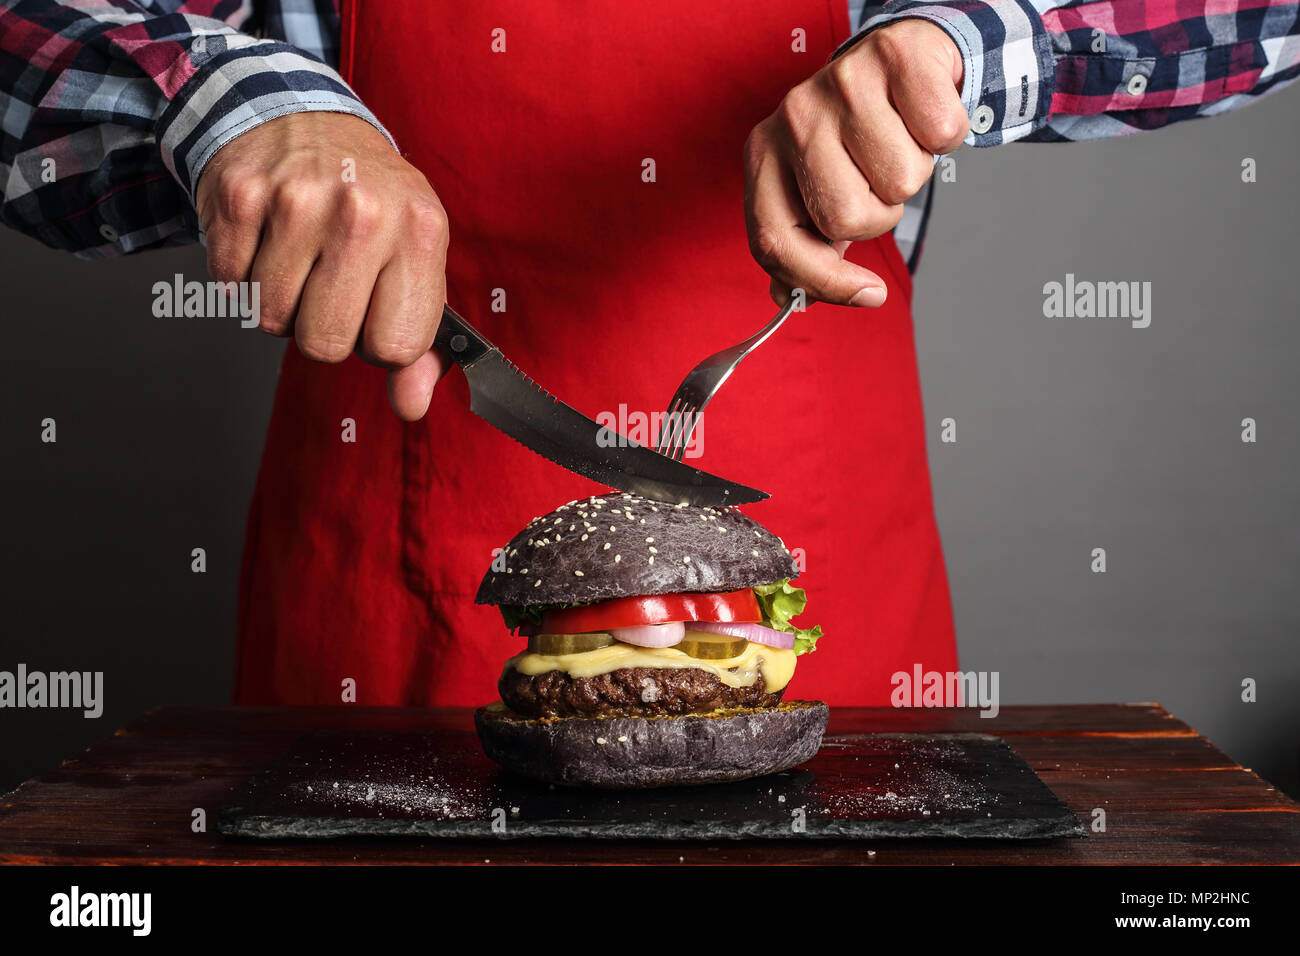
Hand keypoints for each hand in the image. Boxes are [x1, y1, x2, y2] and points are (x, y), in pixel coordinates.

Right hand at [196, 112, 449, 420]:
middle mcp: (363, 212)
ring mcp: (297, 199)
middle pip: (325, 343)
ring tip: (300, 263)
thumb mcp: (416, 260)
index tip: (376, 317)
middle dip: (324, 334)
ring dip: (281, 306)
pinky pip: (230, 285)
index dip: (380, 346)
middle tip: (331, 292)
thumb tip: (412, 404)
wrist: (305, 117)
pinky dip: (243, 277)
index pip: (397, 346)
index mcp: (421, 230)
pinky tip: (267, 242)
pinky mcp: (240, 195)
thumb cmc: (370, 200)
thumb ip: (422, 344)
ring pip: (270, 321)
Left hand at [744, 20, 966, 306]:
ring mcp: (840, 84)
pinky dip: (944, 135)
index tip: (868, 295)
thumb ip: (799, 243)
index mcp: (764, 155)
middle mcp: (793, 116)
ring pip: (900, 182)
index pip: (774, 242)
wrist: (898, 58)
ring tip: (899, 141)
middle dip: (878, 215)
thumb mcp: (815, 186)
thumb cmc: (855, 133)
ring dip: (913, 172)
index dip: (822, 282)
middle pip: (846, 219)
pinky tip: (921, 115)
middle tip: (877, 179)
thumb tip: (788, 299)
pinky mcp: (893, 57)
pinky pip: (940, 134)